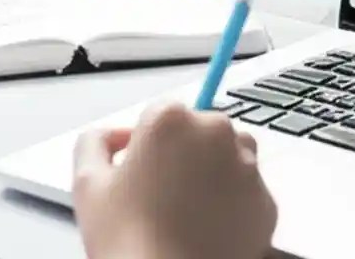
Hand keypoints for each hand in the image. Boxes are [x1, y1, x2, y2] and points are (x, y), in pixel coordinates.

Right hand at [72, 103, 277, 258]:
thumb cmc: (128, 240)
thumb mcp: (87, 184)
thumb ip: (95, 143)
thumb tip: (114, 137)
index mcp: (171, 120)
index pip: (159, 114)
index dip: (145, 144)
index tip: (138, 170)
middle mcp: (216, 133)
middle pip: (198, 130)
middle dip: (182, 154)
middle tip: (159, 194)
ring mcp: (247, 168)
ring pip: (228, 157)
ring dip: (210, 174)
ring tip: (184, 212)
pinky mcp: (266, 203)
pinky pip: (247, 192)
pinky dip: (231, 204)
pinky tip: (205, 227)